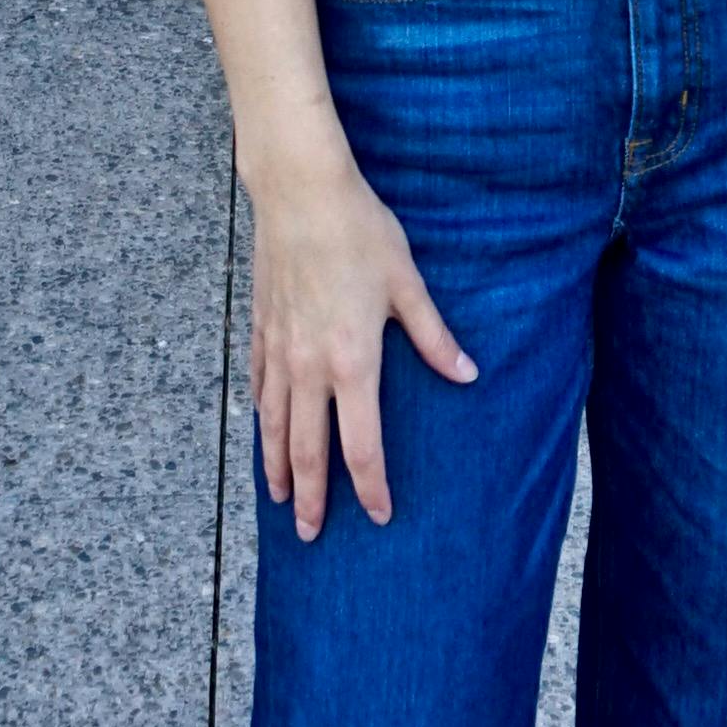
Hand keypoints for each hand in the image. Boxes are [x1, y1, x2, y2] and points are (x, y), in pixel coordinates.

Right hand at [244, 127, 475, 537]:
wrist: (300, 191)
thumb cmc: (359, 232)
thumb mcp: (406, 284)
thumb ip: (434, 337)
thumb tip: (467, 374)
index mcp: (352, 361)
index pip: (361, 444)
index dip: (370, 486)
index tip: (378, 514)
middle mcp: (310, 367)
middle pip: (306, 451)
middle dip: (310, 498)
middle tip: (311, 535)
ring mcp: (279, 350)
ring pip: (274, 425)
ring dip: (277, 467)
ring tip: (280, 500)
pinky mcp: (261, 328)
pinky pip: (259, 386)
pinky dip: (262, 416)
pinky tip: (265, 428)